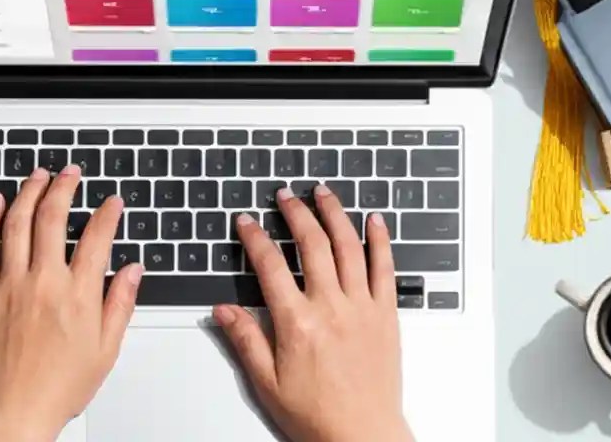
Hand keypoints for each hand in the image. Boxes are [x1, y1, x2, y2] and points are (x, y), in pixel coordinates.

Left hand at [0, 165, 141, 441]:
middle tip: (71, 174)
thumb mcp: (106, 349)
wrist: (15, 412)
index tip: (111, 203)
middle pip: (53, 218)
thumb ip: (120, 304)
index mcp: (77, 295)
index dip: (107, 213)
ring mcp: (10, 285)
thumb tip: (132, 271)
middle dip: (65, 187)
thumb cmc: (59, 386)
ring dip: (29, 192)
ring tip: (38, 176)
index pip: (96, 238)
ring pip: (18, 223)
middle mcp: (43, 282)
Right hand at [214, 186, 413, 441]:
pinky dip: (380, 240)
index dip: (254, 238)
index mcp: (297, 322)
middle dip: (295, 213)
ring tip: (323, 193)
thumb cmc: (317, 414)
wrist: (362, 434)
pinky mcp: (386, 314)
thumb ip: (245, 339)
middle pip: (311, 244)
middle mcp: (330, 307)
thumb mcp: (267, 382)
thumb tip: (223, 310)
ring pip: (348, 246)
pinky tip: (374, 221)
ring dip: (334, 214)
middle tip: (285, 196)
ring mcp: (362, 307)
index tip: (246, 221)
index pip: (269, 266)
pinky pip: (385, 268)